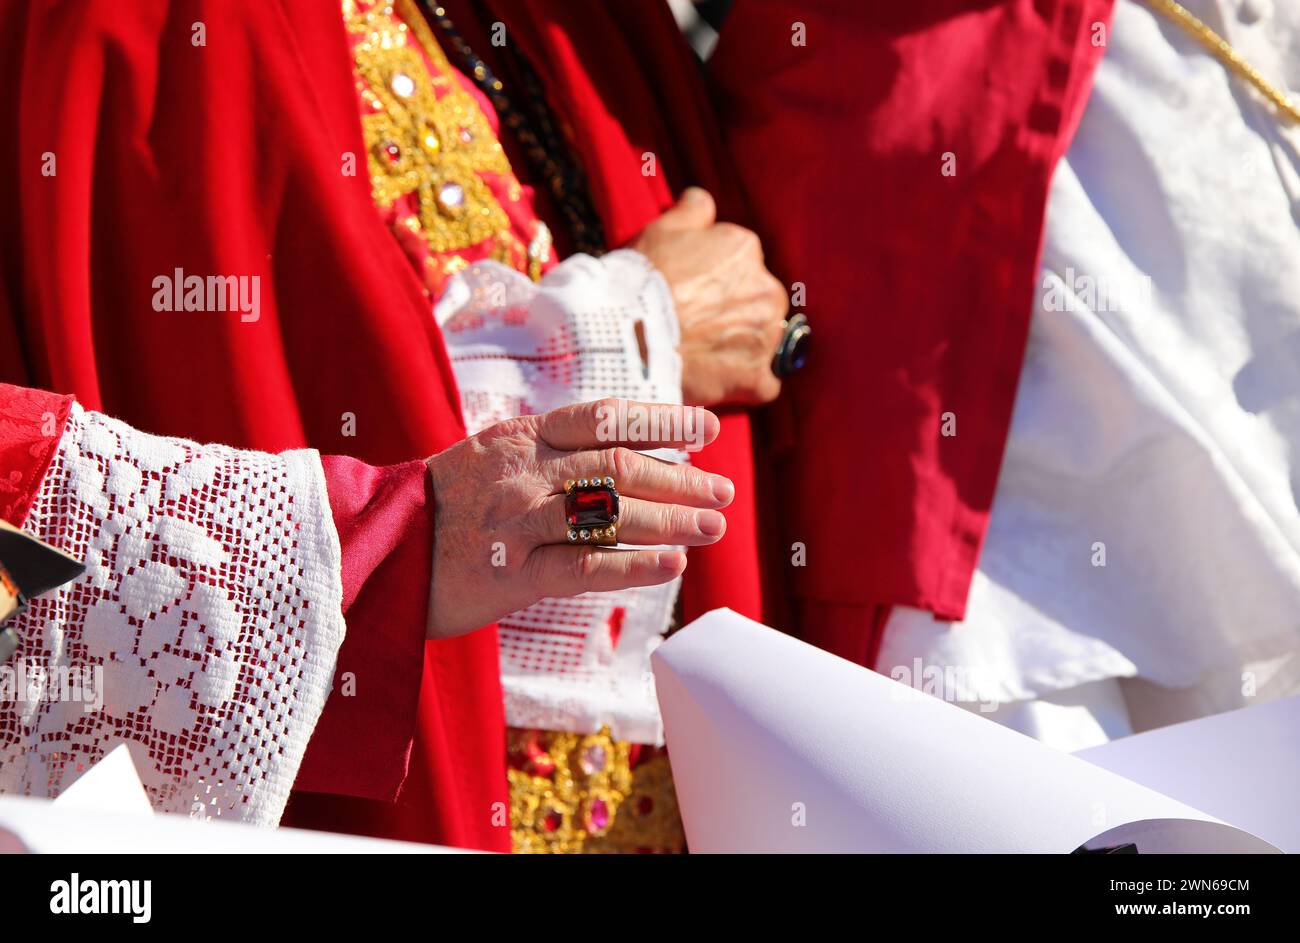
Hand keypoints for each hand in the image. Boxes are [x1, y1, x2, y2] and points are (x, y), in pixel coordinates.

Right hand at [425, 399, 734, 637]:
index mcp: (522, 437)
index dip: (662, 420)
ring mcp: (519, 521)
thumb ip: (548, 454)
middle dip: (681, 479)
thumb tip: (620, 453)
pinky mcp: (512, 573)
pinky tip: (673, 566)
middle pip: (621, 467)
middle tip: (724, 493)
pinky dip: (634, 566)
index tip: (706, 427)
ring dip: (671, 520)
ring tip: (713, 528)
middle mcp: (525, 472)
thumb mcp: (489, 459)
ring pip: (612, 514)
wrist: (374, 552)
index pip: (606, 419)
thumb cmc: (439, 509)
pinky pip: (585, 567)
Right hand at [631, 188, 787, 406]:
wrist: (628, 336)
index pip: (740, 263)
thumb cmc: (641, 280)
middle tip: (694, 326)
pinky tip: (718, 382)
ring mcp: (765, 336)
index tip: (690, 293)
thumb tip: (701, 200)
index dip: (713, 280)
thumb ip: (691, 210)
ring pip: (763, 340)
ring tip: (702, 355)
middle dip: (733, 312)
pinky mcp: (756, 377)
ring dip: (740, 346)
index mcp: (744, 249)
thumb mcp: (661, 228)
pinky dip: (745, 384)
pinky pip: (763, 382)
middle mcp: (767, 289)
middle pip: (757, 301)